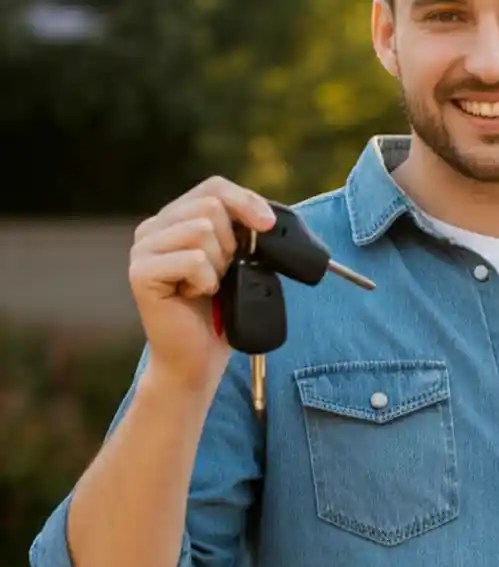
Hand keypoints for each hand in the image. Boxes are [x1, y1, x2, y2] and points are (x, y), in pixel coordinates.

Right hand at [129, 176, 275, 390]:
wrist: (198, 357)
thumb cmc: (221, 310)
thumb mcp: (239, 262)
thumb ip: (242, 231)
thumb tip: (265, 218)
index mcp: (175, 219)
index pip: (214, 187)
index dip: (245, 201)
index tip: (267, 225)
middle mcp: (153, 227)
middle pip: (211, 207)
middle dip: (232, 243)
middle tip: (223, 273)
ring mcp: (142, 249)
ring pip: (202, 230)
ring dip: (219, 265)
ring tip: (205, 286)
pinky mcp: (140, 273)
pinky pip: (193, 260)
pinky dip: (206, 282)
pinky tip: (194, 296)